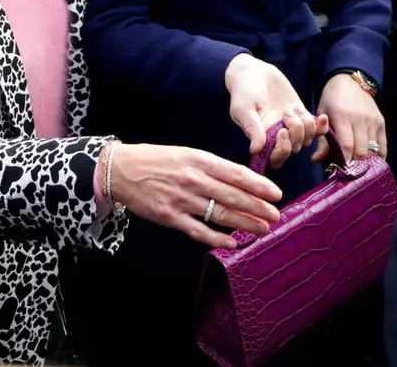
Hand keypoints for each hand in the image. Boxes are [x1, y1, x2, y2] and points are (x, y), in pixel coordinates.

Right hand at [109, 143, 281, 250]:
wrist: (121, 169)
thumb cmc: (156, 160)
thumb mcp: (186, 154)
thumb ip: (211, 166)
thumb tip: (239, 179)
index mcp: (199, 159)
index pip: (236, 174)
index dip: (258, 185)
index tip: (276, 193)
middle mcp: (193, 179)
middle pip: (233, 196)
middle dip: (258, 208)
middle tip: (276, 215)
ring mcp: (181, 199)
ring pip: (220, 214)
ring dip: (245, 223)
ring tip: (262, 229)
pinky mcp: (170, 216)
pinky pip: (198, 231)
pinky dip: (217, 238)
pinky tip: (233, 242)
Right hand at [224, 54, 328, 170]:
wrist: (254, 72)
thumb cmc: (243, 91)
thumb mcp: (242, 109)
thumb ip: (251, 128)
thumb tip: (255, 150)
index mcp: (261, 139)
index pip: (276, 159)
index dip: (283, 150)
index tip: (281, 131)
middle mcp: (276, 137)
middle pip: (294, 149)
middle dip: (295, 132)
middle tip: (285, 112)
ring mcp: (291, 127)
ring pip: (307, 139)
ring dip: (305, 125)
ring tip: (291, 108)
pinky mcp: (301, 116)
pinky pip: (317, 129)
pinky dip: (321, 126)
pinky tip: (322, 118)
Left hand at [314, 74, 385, 163]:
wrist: (351, 81)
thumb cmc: (332, 99)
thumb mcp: (322, 114)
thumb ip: (322, 138)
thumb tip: (316, 160)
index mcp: (342, 117)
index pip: (346, 146)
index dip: (344, 162)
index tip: (339, 172)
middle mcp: (360, 120)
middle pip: (361, 151)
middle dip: (354, 165)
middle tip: (347, 172)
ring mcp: (372, 122)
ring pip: (373, 151)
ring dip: (365, 163)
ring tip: (357, 170)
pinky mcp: (381, 123)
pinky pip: (382, 147)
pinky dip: (377, 158)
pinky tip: (370, 164)